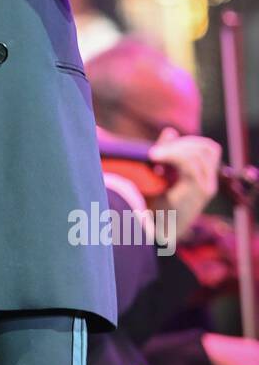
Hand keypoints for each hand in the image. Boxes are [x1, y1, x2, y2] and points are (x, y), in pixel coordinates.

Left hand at [147, 126, 220, 240]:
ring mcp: (206, 187)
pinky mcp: (198, 192)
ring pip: (199, 154)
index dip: (190, 141)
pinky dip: (172, 156)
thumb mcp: (162, 175)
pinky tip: (155, 157)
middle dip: (182, 143)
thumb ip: (168, 153)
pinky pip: (190, 164)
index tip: (166, 146)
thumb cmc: (157, 207)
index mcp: (202, 179)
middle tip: (158, 151)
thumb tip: (170, 130)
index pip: (209, 149)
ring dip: (175, 149)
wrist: (156, 234)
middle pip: (208, 148)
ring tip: (154, 155)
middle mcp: (208, 182)